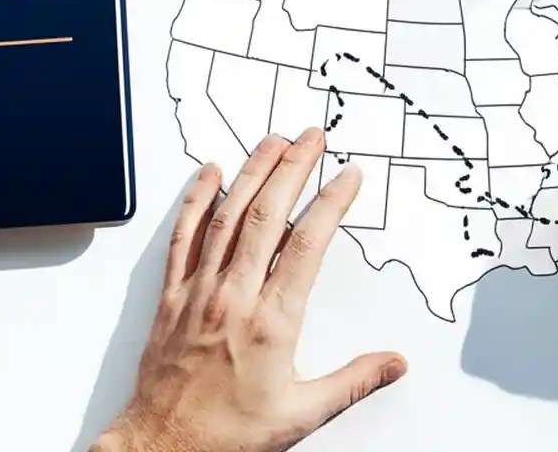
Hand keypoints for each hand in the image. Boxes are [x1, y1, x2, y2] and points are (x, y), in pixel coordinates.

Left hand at [93, 129, 406, 451]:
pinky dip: (196, 201)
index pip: (308, 245)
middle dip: (292, 168)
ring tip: (273, 142)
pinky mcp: (172, 296)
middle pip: (267, 215)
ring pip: (227, 217)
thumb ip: (353, 382)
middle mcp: (234, 296)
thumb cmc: (227, 434)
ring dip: (251, 173)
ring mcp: (199, 291)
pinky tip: (208, 174)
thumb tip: (394, 363)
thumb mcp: (301, 412)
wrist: (163, 447)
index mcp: (272, 322)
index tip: (348, 177)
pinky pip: (184, 237)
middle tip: (312, 137)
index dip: (331, 203)